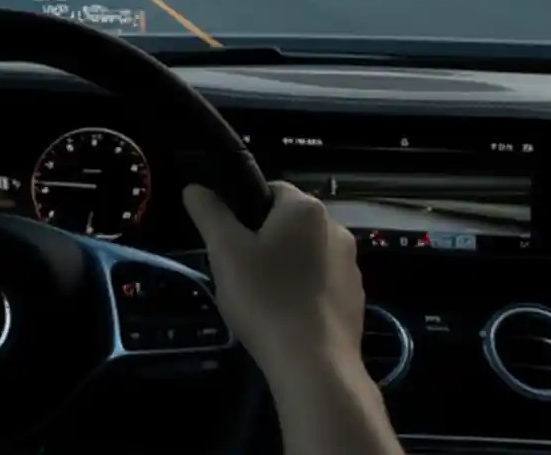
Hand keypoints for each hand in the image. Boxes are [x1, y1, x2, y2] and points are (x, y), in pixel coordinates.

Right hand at [182, 181, 364, 379]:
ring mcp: (351, 266)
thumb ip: (209, 213)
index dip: (244, 211)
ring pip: (306, 255)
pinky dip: (304, 291)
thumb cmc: (265, 297)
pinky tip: (286, 316)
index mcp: (306, 209)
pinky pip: (322, 283)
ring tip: (262, 298)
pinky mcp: (355, 298)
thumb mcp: (225, 251)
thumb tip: (194, 188)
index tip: (229, 241)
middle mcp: (336, 229)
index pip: (270, 190)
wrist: (312, 361)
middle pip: (289, 224)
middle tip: (239, 271)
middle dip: (264, 241)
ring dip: (285, 266)